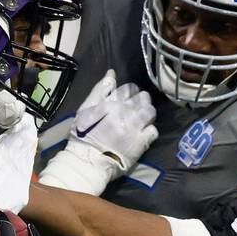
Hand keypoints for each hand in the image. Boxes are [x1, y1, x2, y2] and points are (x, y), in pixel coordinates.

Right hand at [39, 69, 156, 195]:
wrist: (88, 162)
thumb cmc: (83, 136)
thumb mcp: (85, 110)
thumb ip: (100, 91)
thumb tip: (111, 73)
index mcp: (112, 103)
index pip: (129, 89)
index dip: (130, 91)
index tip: (128, 98)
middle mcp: (125, 113)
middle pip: (143, 98)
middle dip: (141, 100)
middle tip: (137, 107)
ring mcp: (135, 128)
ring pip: (150, 112)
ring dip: (147, 113)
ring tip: (141, 119)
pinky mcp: (141, 143)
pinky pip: (153, 130)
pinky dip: (149, 130)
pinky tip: (142, 133)